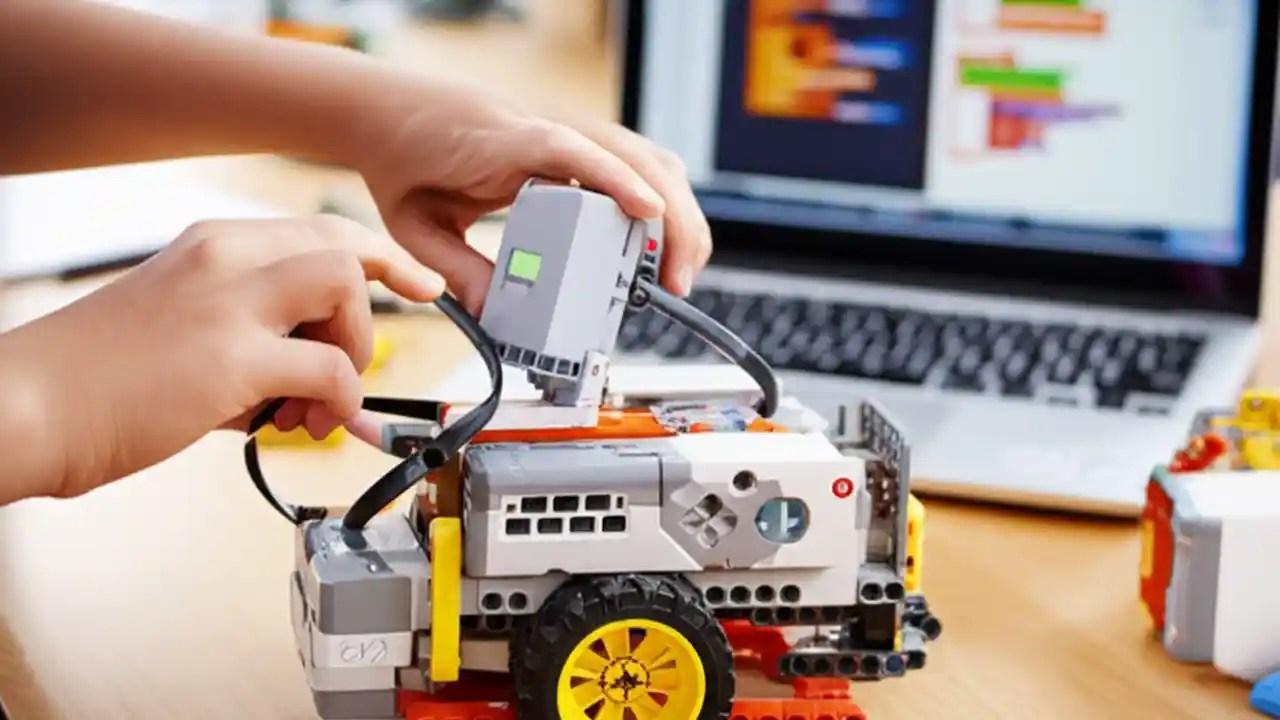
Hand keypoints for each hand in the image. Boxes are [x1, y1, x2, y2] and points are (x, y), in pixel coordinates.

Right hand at [0, 216, 441, 499]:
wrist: (27, 407)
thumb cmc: (97, 379)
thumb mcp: (182, 329)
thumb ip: (254, 345)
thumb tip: (315, 387)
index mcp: (213, 246)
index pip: (322, 230)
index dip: (383, 256)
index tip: (420, 282)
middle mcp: (225, 259)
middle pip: (346, 249)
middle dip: (382, 301)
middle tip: (369, 356)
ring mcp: (229, 305)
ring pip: (347, 293)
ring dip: (353, 353)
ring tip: (314, 403)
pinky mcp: (231, 360)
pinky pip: (330, 371)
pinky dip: (340, 402)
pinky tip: (308, 423)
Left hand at [353, 78, 711, 312]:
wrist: (394, 111)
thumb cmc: (405, 161)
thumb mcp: (417, 226)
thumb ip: (454, 268)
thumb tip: (494, 314)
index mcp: (507, 142)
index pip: (575, 152)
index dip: (619, 181)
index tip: (651, 213)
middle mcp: (550, 127)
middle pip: (635, 156)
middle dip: (670, 220)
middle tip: (674, 283)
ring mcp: (571, 131)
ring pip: (650, 158)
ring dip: (678, 213)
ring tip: (678, 274)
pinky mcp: (580, 143)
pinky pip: (638, 164)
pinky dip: (662, 200)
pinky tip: (664, 245)